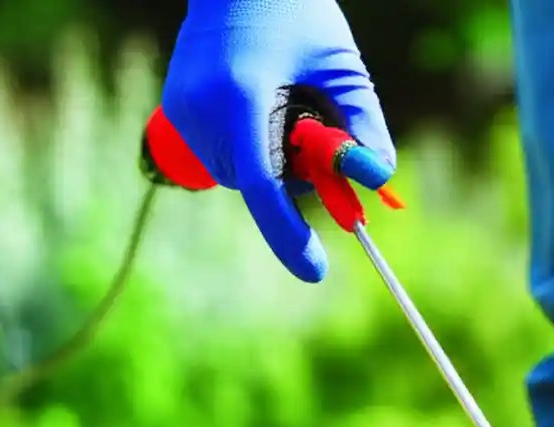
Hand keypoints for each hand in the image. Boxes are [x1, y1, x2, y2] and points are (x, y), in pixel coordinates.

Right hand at [162, 0, 395, 282]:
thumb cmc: (301, 14)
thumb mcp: (344, 70)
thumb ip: (363, 128)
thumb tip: (379, 182)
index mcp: (243, 97)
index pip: (264, 187)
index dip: (289, 236)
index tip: (316, 273)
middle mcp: (203, 110)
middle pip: (260, 185)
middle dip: (299, 181)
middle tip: (327, 142)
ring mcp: (181, 111)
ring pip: (242, 176)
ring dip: (275, 163)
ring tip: (289, 103)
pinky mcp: (175, 110)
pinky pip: (224, 156)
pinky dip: (253, 148)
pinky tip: (263, 99)